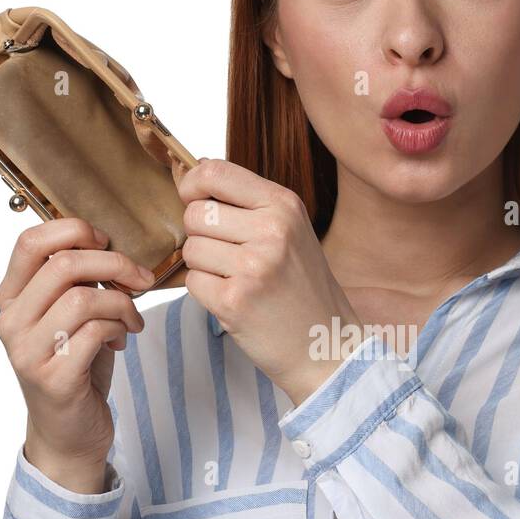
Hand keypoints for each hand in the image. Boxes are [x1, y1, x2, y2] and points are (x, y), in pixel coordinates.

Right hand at [0, 218, 156, 479]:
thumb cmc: (75, 368)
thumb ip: (77, 281)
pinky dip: (119, 329)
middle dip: (115, 264)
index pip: (30, 242)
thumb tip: (108, 245)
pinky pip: (95, 332)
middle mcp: (11, 322)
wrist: (68, 433)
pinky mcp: (53, 377)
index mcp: (11, 299)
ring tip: (133, 320)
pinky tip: (122, 340)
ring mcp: (28, 351)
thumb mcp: (70, 316)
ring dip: (123, 304)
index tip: (106, 242)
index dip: (74, 231)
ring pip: (84, 299)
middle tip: (141, 279)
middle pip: (65, 265)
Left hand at [172, 157, 361, 405]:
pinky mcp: (235, 300)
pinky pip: (193, 282)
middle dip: (200, 235)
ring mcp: (253, 266)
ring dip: (203, 266)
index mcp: (284, 205)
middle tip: (228, 256)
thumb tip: (195, 175)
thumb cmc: (304, 290)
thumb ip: (249, 204)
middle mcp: (272, 230)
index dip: (192, 185)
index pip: (215, 171)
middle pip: (195, 214)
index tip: (193, 199)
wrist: (328, 347)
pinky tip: (235, 300)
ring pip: (191, 249)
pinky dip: (206, 293)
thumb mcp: (292, 232)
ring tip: (236, 280)